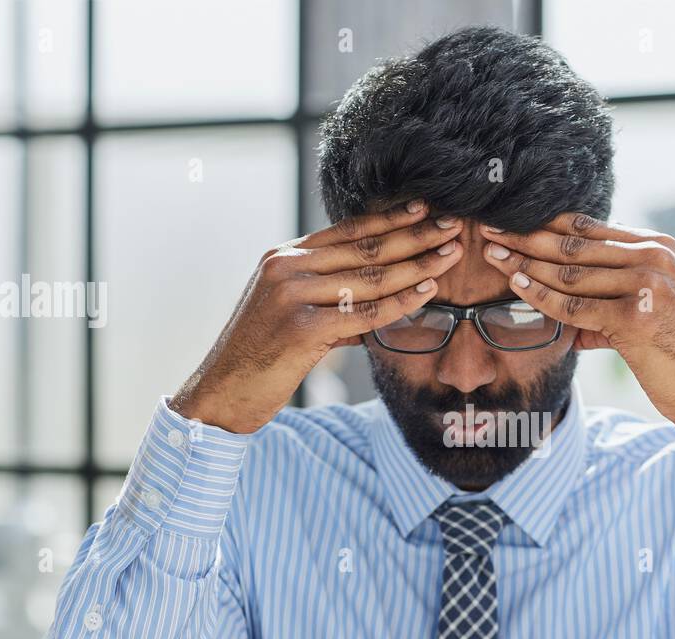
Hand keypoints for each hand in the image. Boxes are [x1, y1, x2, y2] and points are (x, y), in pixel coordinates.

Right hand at [171, 200, 464, 432]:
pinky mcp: (301, 328)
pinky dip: (400, 302)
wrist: (220, 394)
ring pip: (369, 277)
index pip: (348, 230)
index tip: (425, 208)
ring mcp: (291, 294)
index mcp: (283, 257)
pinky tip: (427, 292)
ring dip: (417, 264)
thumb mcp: (294, 318)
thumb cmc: (260, 360)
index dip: (390, 218)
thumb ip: (333, 303)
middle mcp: (286, 266)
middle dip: (414, 235)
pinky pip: (364, 313)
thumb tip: (382, 302)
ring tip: (450, 254)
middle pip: (365, 247)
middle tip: (453, 224)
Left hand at [479, 214, 674, 459]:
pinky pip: (575, 305)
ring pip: (571, 272)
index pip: (588, 228)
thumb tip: (559, 302)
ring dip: (525, 263)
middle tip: (488, 232)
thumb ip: (605, 299)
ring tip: (493, 257)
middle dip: (526, 237)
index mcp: (658, 246)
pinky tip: (516, 286)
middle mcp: (655, 256)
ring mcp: (648, 283)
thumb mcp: (643, 312)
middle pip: (575, 243)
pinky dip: (542, 296)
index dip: (544, 224)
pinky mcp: (637, 316)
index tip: (508, 222)